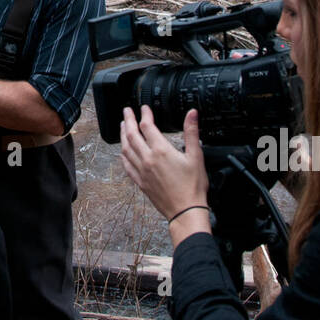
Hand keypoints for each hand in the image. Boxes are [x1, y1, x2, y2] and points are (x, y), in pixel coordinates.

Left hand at [120, 106, 208, 224]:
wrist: (186, 211)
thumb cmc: (193, 187)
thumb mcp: (196, 156)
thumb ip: (191, 132)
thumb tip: (192, 114)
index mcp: (161, 151)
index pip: (147, 126)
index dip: (145, 114)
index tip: (145, 108)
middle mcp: (148, 159)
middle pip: (132, 135)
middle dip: (128, 120)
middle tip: (126, 111)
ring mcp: (142, 171)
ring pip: (126, 149)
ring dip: (123, 135)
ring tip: (123, 126)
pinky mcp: (140, 182)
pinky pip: (127, 165)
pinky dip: (123, 155)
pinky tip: (123, 152)